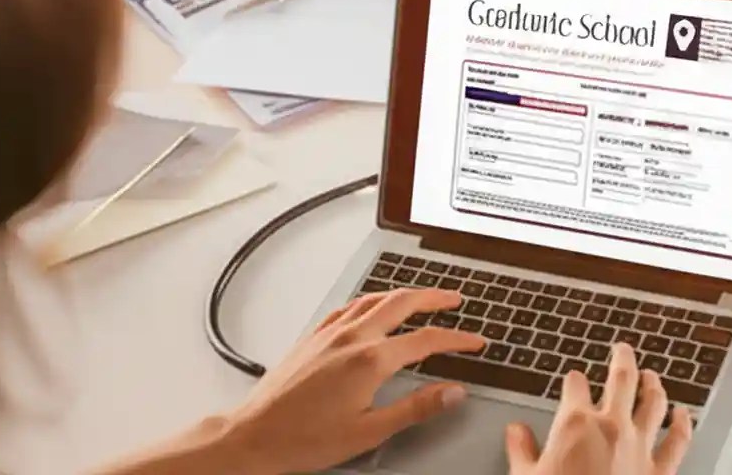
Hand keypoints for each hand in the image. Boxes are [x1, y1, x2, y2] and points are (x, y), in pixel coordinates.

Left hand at [226, 288, 485, 474]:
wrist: (255, 435)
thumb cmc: (305, 438)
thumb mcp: (370, 432)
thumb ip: (416, 408)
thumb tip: (452, 393)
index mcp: (371, 360)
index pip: (427, 340)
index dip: (458, 338)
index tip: (475, 341)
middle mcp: (351, 337)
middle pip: (402, 302)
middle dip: (433, 297)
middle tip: (455, 298)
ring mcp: (330, 333)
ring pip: (375, 297)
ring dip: (403, 293)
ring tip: (421, 296)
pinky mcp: (314, 336)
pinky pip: (349, 306)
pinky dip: (371, 299)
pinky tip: (373, 306)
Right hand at [506, 343, 692, 474]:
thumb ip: (521, 450)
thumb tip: (515, 432)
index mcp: (576, 423)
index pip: (575, 385)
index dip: (573, 380)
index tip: (573, 379)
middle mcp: (611, 426)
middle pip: (622, 378)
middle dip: (622, 358)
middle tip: (622, 348)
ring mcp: (640, 445)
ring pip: (654, 401)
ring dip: (653, 384)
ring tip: (652, 375)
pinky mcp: (660, 470)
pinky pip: (677, 440)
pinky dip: (683, 423)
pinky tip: (684, 414)